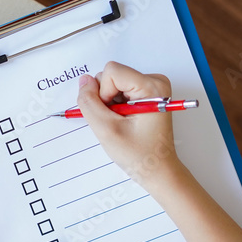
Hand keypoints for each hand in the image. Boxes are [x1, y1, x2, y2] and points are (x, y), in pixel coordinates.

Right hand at [76, 61, 183, 189]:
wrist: (157, 170)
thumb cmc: (139, 154)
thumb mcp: (106, 130)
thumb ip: (89, 103)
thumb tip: (84, 81)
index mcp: (152, 87)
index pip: (111, 72)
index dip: (103, 93)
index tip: (112, 114)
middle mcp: (155, 81)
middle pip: (112, 75)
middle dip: (106, 98)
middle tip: (117, 121)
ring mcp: (151, 87)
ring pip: (113, 83)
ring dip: (110, 103)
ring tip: (121, 122)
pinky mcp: (147, 94)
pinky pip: (119, 90)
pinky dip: (115, 105)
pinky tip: (124, 121)